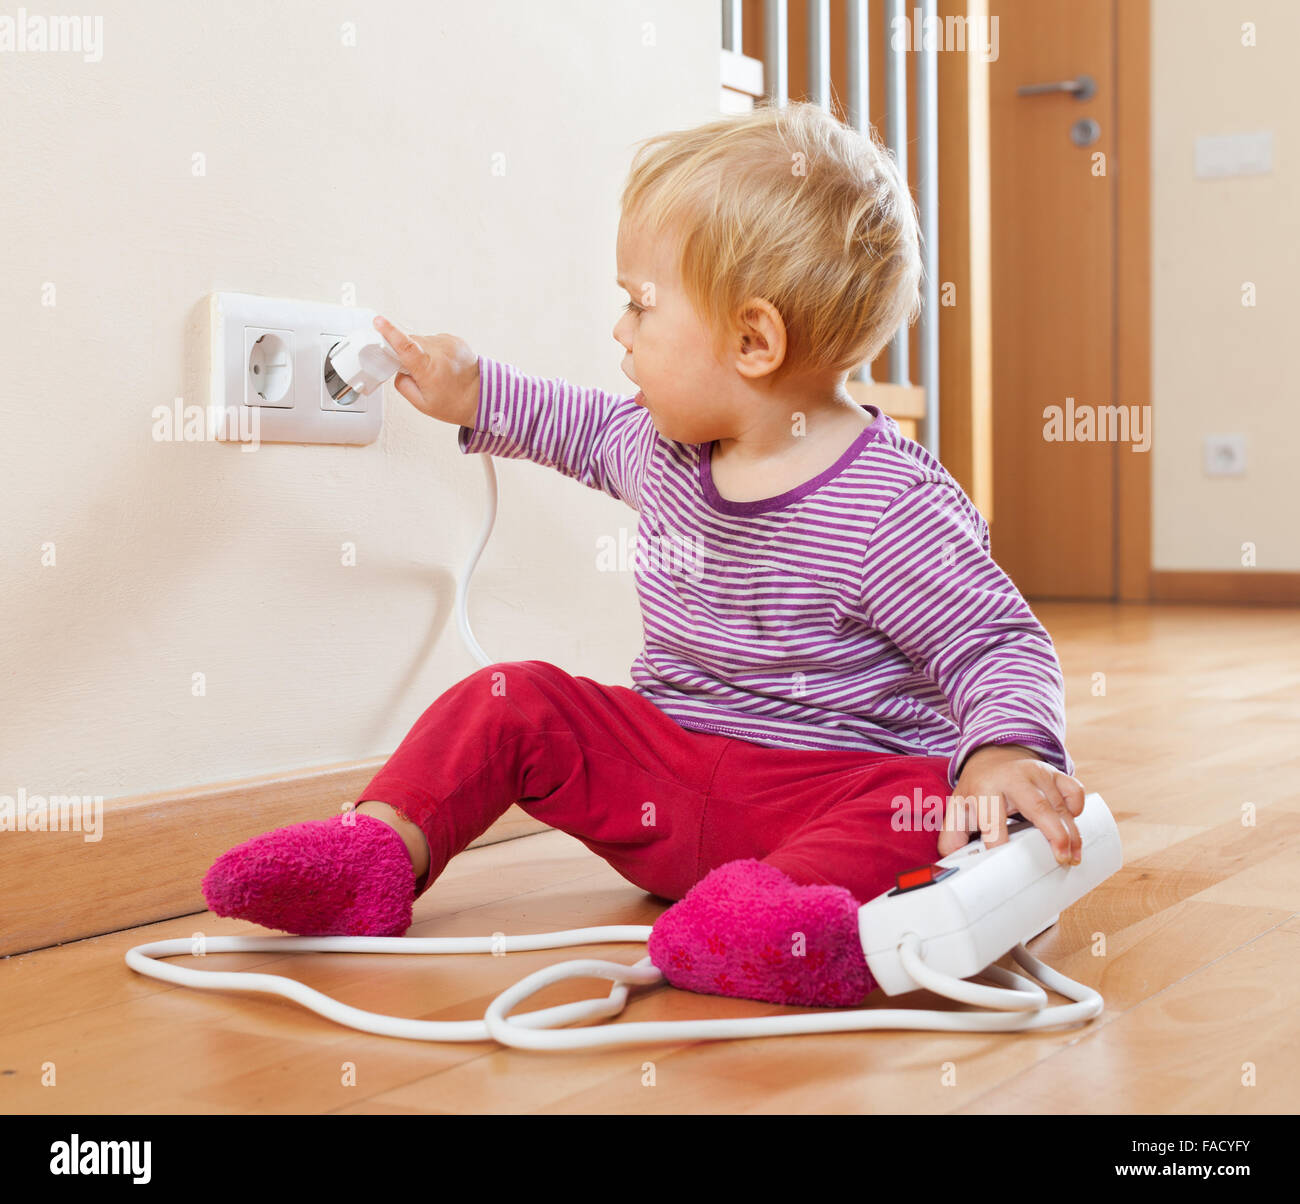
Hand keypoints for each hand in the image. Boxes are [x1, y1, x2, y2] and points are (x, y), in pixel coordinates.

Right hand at [372, 315, 479, 426]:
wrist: (482, 398)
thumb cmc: (454, 404)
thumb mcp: (421, 403)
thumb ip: (402, 384)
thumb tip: (397, 369)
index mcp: (428, 369)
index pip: (405, 346)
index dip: (390, 332)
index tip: (378, 321)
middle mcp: (439, 352)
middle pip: (410, 342)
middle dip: (406, 352)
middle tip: (416, 370)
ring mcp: (449, 343)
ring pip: (422, 340)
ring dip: (421, 351)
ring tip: (434, 369)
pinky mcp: (455, 339)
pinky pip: (434, 340)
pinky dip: (433, 350)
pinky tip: (441, 363)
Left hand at [939, 743, 1084, 865]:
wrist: (992, 755)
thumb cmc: (978, 788)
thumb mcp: (958, 807)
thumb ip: (952, 836)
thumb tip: (951, 863)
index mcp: (985, 788)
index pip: (994, 822)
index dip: (1000, 845)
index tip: (1008, 870)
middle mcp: (1014, 778)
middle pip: (1038, 807)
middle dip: (1054, 835)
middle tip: (1062, 859)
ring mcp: (1038, 773)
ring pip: (1059, 804)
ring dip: (1071, 832)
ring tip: (1074, 857)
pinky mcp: (1055, 773)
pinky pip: (1073, 788)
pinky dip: (1077, 806)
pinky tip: (1073, 823)